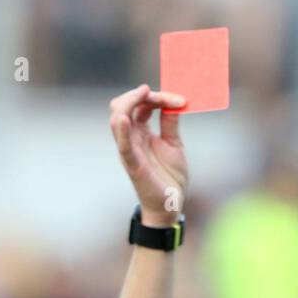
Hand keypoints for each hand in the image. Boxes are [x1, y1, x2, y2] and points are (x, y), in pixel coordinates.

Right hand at [108, 83, 188, 225]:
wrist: (172, 204)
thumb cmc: (170, 176)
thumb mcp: (174, 144)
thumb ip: (170, 123)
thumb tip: (175, 101)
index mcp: (141, 131)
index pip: (141, 104)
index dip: (157, 97)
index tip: (180, 100)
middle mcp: (131, 137)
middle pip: (122, 105)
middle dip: (138, 94)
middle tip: (157, 94)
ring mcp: (130, 150)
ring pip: (117, 119)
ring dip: (127, 102)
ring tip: (143, 93)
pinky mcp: (132, 164)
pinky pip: (123, 145)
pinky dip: (121, 130)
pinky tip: (124, 118)